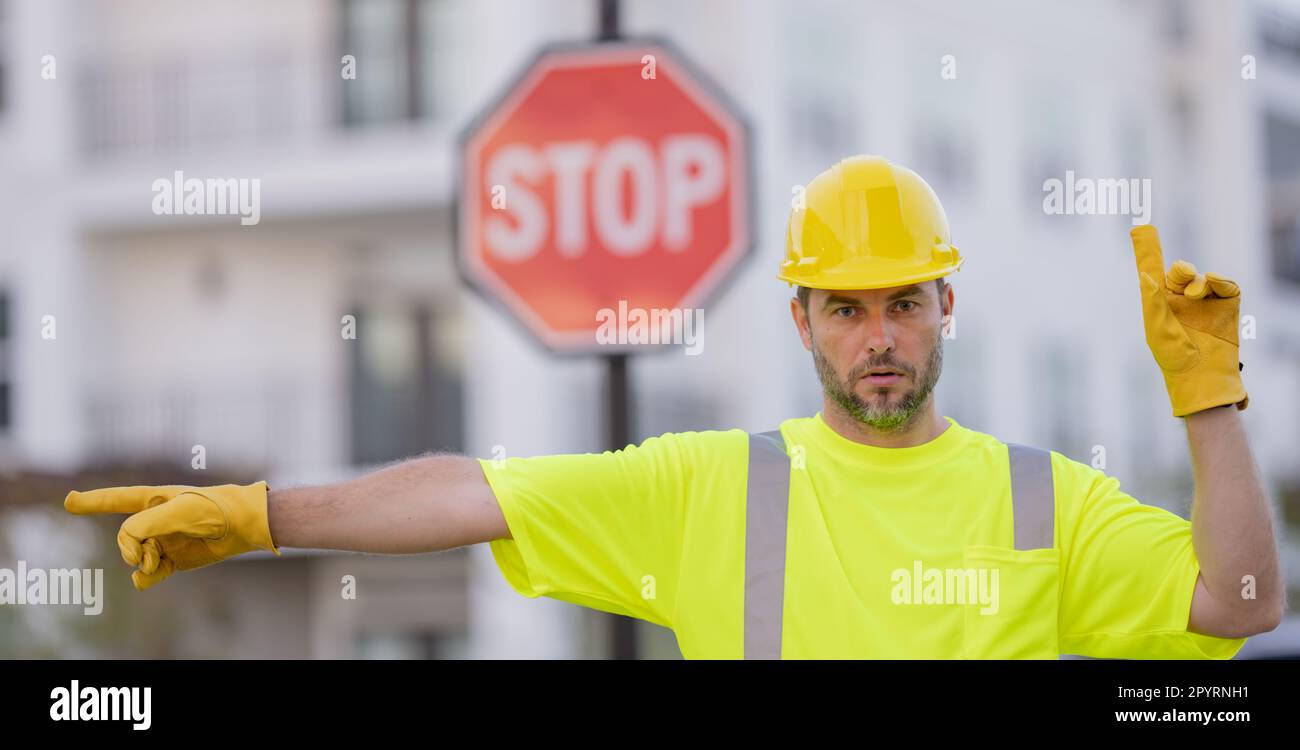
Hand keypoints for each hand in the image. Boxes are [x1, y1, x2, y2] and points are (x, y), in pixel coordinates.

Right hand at [64, 482, 279, 589]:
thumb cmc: (213, 509)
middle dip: (128, 548)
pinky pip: (150, 573)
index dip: (92, 501)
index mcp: (153, 499)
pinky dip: (146, 578)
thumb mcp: (176, 511)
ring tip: (156, 561)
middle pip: (125, 538)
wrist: (243, 526)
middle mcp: (155, 520)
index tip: (69, 501)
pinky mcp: (174, 559)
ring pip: (136, 558)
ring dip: (141, 563)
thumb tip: (130, 547)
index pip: (115, 499)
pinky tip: (146, 577)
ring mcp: (163, 540)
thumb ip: (144, 525)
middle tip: (142, 553)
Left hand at [1130, 224, 1247, 416]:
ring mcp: (1205, 302)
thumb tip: (1145, 275)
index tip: (1140, 229)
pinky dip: (1219, 280)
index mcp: (1159, 303)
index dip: (1147, 251)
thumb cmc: (1174, 358)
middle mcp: (1181, 299)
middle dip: (1178, 269)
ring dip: (1195, 280)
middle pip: (1178, 270)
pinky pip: (1225, 285)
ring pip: (1199, 277)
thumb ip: (1153, 302)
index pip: (1152, 271)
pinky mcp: (1227, 305)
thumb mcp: (1158, 330)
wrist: (1204, 377)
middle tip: (1180, 276)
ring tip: (1194, 295)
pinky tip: (1212, 283)